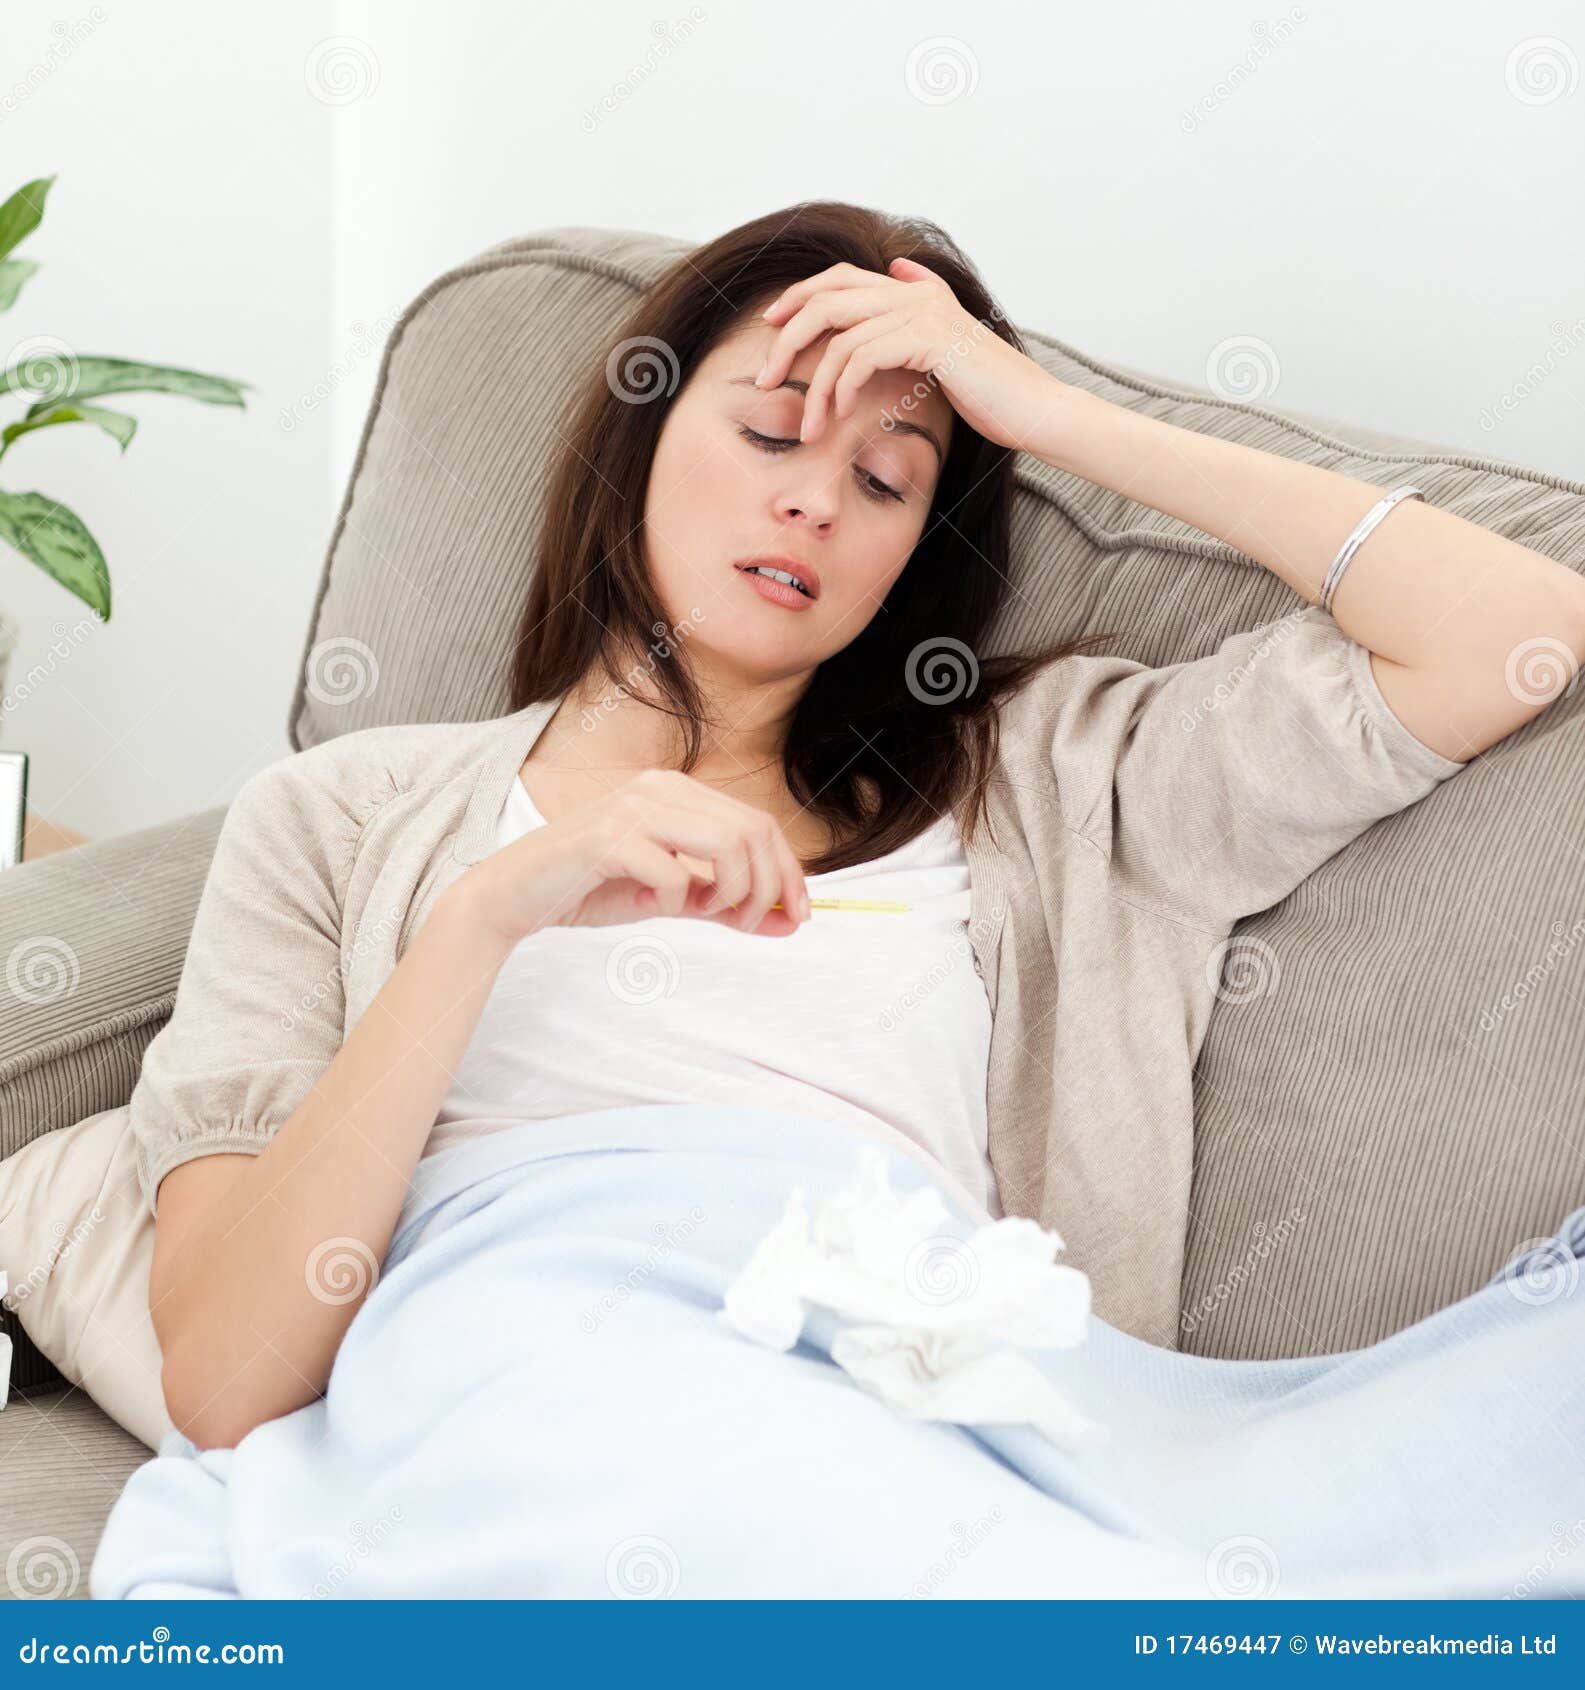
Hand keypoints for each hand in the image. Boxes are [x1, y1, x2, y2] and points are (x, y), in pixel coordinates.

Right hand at [445, 768, 811, 946]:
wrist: (516, 897)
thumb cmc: (592, 888)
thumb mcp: (671, 896)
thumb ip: (726, 905)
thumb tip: (786, 922)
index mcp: (678, 790)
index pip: (759, 823)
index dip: (789, 871)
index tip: (797, 915)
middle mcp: (660, 788)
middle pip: (753, 832)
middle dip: (766, 888)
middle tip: (744, 923)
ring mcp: (635, 809)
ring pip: (727, 847)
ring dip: (728, 894)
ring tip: (697, 911)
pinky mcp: (610, 838)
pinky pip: (675, 874)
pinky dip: (672, 901)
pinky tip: (644, 903)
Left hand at [754, 256, 1069, 453]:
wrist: (1033, 410)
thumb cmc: (990, 392)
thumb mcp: (947, 346)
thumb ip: (921, 307)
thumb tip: (897, 267)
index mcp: (914, 291)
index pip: (840, 278)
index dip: (798, 296)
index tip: (769, 327)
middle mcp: (915, 293)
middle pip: (827, 297)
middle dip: (787, 338)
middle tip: (763, 378)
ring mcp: (922, 313)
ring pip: (839, 335)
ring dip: (813, 385)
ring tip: (806, 426)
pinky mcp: (929, 340)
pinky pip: (862, 356)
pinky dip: (842, 387)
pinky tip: (838, 415)